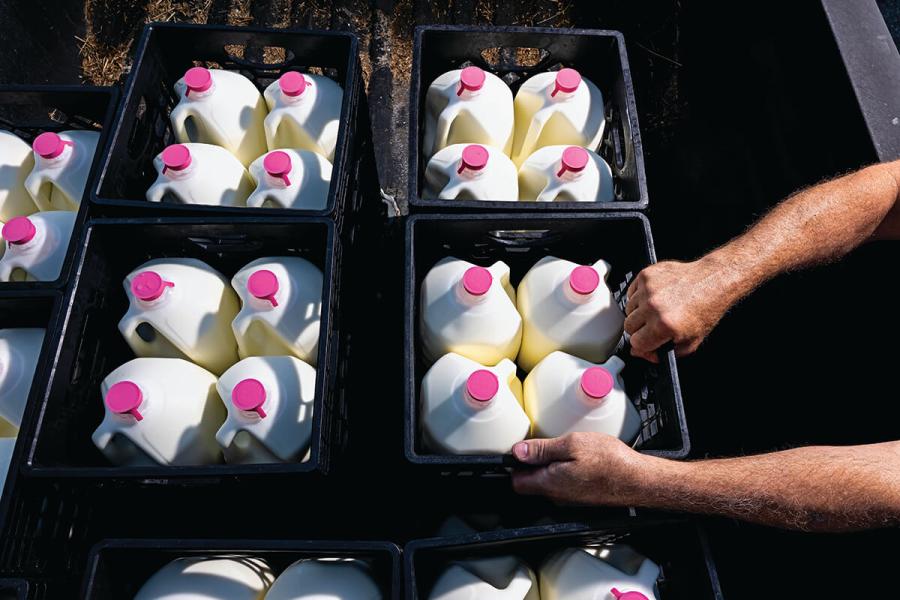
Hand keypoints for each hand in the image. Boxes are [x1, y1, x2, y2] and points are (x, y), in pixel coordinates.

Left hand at [510, 433, 652, 505]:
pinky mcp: (581, 498)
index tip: (521, 449)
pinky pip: (563, 485)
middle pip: (531, 483)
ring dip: (550, 467)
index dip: (515, 465)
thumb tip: (518, 451)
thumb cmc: (610, 461)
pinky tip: (578, 460)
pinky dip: (565, 472)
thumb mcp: (572, 444)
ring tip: (564, 450)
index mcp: (550, 483)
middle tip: (544, 445)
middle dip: (532, 465)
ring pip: (548, 484)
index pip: (517, 482)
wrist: (638, 480)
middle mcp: (557, 496)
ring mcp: (570, 500)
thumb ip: (542, 449)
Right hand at [624, 259, 730, 361]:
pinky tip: (655, 297)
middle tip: (654, 325)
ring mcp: (648, 289)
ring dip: (639, 312)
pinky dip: (639, 296)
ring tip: (657, 309)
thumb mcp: (690, 342)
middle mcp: (654, 306)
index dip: (643, 345)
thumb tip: (640, 352)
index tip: (648, 342)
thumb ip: (662, 353)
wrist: (713, 281)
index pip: (636, 343)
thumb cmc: (705, 309)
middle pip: (628, 326)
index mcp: (664, 325)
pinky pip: (631, 292)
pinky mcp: (646, 275)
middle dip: (640, 329)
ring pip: (628, 309)